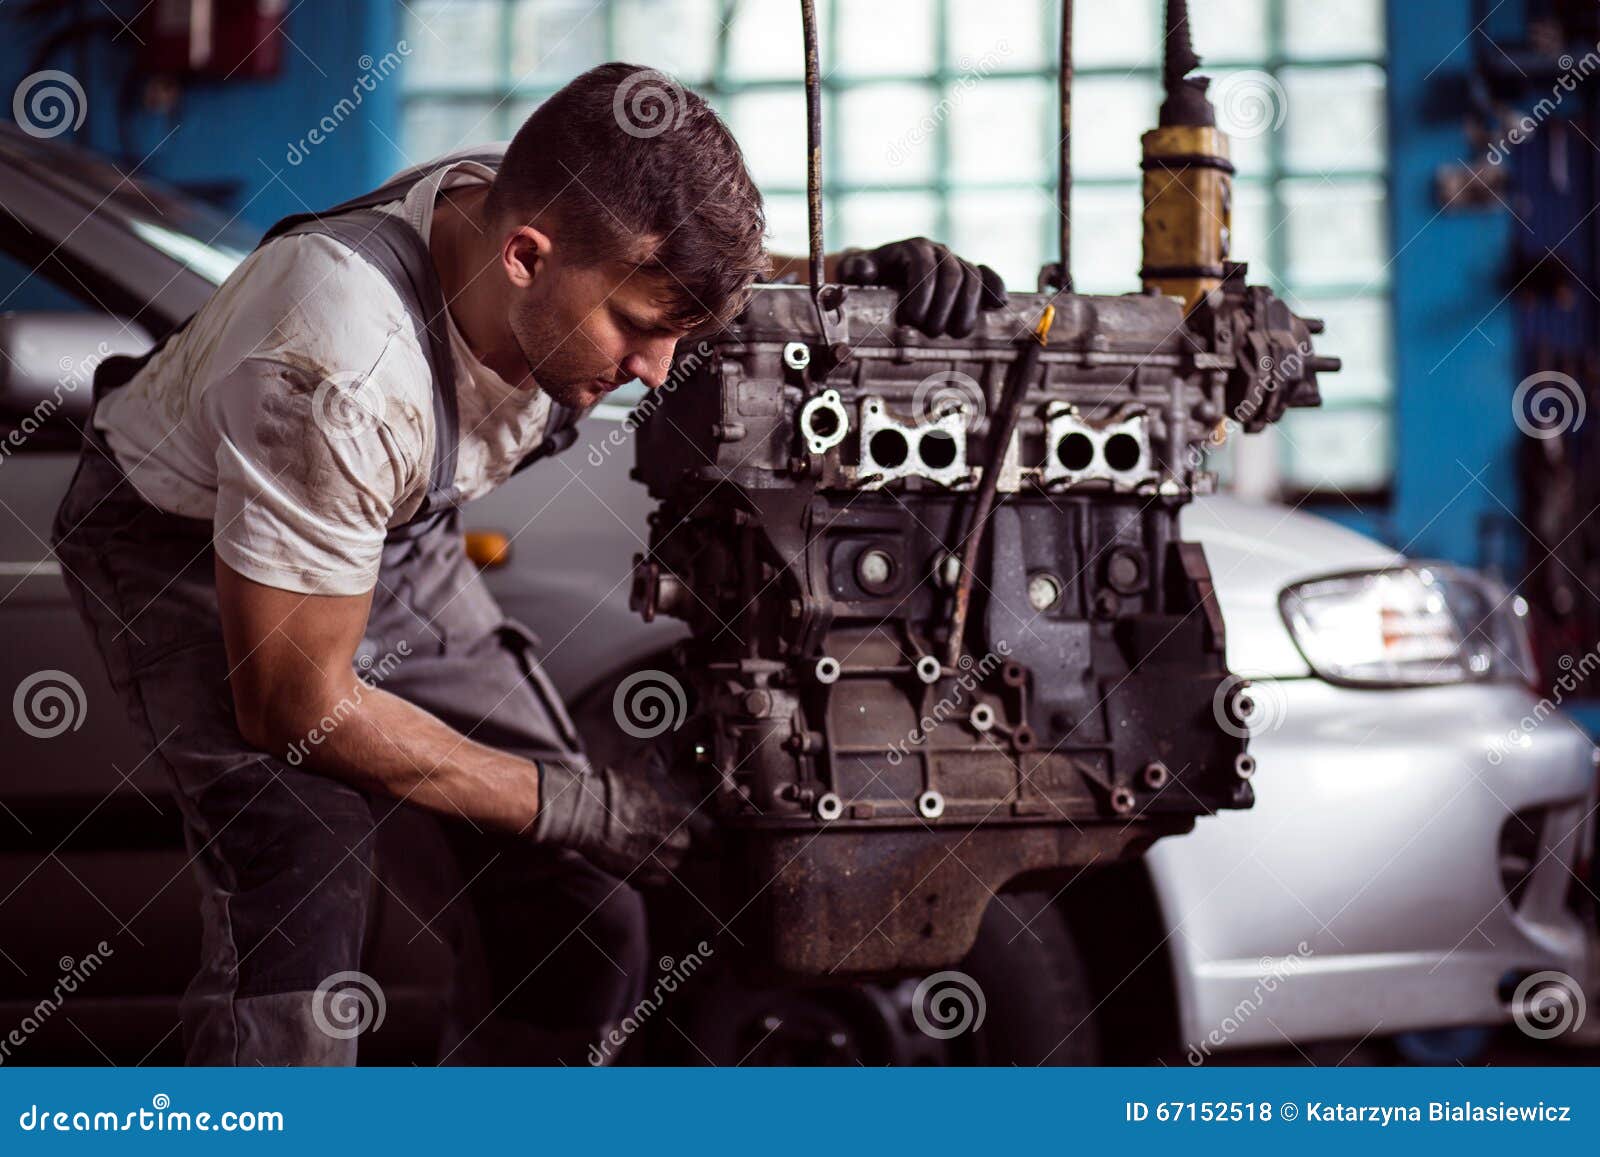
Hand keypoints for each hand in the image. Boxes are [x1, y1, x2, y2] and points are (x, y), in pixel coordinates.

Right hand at [531, 745, 711, 884]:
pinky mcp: (643, 880)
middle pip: (703, 854)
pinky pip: (660, 877)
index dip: (716, 832)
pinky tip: (641, 847)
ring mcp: (661, 867)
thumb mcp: (651, 759)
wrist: (582, 814)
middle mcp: (679, 847)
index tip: (709, 824)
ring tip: (654, 835)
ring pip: (681, 866)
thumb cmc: (618, 785)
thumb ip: (682, 741)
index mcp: (687, 820)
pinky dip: (655, 867)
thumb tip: (702, 720)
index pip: (720, 838)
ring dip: (674, 854)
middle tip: (682, 828)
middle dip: (697, 843)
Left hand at [836, 238, 1006, 337]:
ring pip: (972, 276)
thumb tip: (865, 271)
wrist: (884, 271)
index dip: (921, 292)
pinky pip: (987, 274)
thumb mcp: (858, 271)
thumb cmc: (871, 275)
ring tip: (958, 333)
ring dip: (969, 306)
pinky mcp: (968, 275)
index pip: (923, 265)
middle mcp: (937, 251)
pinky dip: (995, 287)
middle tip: (933, 332)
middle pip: (952, 273)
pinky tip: (999, 304)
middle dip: (945, 305)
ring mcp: (955, 261)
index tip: (912, 319)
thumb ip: (858, 269)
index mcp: (912, 248)